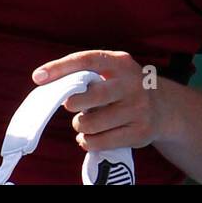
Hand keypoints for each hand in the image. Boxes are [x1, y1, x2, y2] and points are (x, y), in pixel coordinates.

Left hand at [35, 50, 162, 152]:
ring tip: (86, 122)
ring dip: (80, 126)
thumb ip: (86, 74)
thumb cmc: (124, 88)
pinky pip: (99, 142)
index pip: (87, 60)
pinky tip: (90, 137)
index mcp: (121, 62)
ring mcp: (138, 109)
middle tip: (72, 105)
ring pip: (90, 124)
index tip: (38, 77)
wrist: (163, 108)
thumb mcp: (112, 72)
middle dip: (72, 104)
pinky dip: (87, 142)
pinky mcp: (139, 132)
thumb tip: (45, 82)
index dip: (60, 68)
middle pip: (87, 97)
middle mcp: (132, 83)